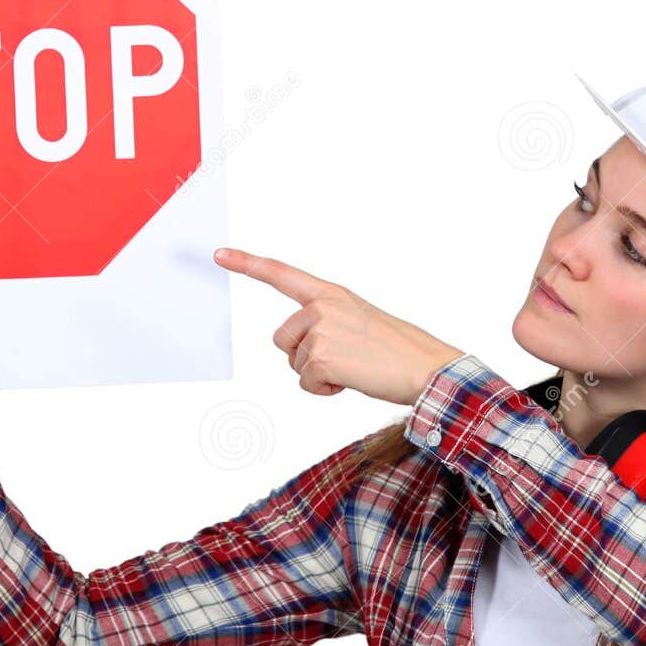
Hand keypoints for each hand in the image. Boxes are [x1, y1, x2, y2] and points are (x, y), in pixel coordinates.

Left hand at [214, 247, 463, 405]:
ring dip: (319, 374)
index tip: (220, 254)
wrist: (425, 367)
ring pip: (296, 363)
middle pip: (284, 339)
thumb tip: (307, 351)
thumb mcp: (360, 321)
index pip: (282, 274)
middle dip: (306, 356)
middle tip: (347, 358)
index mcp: (332, 293)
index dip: (248, 263)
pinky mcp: (320, 357)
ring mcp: (320, 330)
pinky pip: (306, 384)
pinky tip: (351, 381)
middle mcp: (321, 307)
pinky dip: (326, 390)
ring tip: (355, 368)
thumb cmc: (400, 349)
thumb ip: (329, 323)